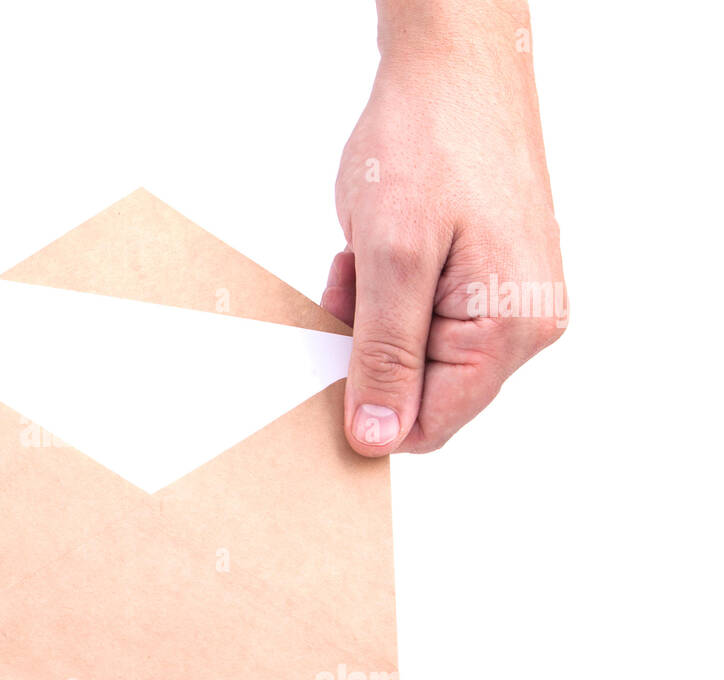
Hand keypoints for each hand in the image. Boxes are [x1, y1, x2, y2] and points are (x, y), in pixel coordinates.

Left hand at [323, 0, 565, 453]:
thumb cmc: (430, 143)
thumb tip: (378, 438)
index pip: (428, 427)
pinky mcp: (491, 278)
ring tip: (363, 256)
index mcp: (510, 333)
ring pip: (418, 354)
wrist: (455, 65)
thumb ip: (385, 356)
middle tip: (348, 286)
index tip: (330, 356)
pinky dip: (387, 294)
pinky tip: (377, 248)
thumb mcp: (391, 259)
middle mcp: (524, 327)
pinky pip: (425, 317)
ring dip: (373, 318)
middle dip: (368, 349)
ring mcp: (511, 301)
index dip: (367, 406)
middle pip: (424, 392)